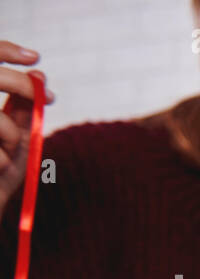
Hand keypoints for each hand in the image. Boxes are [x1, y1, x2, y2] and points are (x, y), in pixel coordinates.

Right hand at [0, 42, 53, 211]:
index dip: (5, 51)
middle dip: (24, 87)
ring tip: (6, 154)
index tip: (36, 58)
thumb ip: (20, 107)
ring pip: (0, 121)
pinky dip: (2, 159)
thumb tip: (38, 74)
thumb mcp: (13, 138)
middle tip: (48, 98)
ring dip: (11, 135)